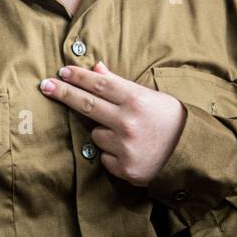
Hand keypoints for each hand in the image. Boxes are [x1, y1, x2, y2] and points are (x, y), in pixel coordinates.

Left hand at [38, 62, 186, 186]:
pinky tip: (131, 150)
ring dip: (103, 132)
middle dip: (63, 93)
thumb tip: (96, 68)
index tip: (61, 71)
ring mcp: (125, 146)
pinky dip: (112, 153)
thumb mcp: (150, 96)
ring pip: (96, 134)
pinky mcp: (124, 168)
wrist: (191, 154)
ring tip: (128, 134)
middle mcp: (128, 122)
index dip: (78, 77)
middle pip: (86, 104)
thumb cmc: (169, 119)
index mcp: (136, 100)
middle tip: (45, 85)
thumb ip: (120, 84)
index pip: (98, 84)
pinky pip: (104, 156)